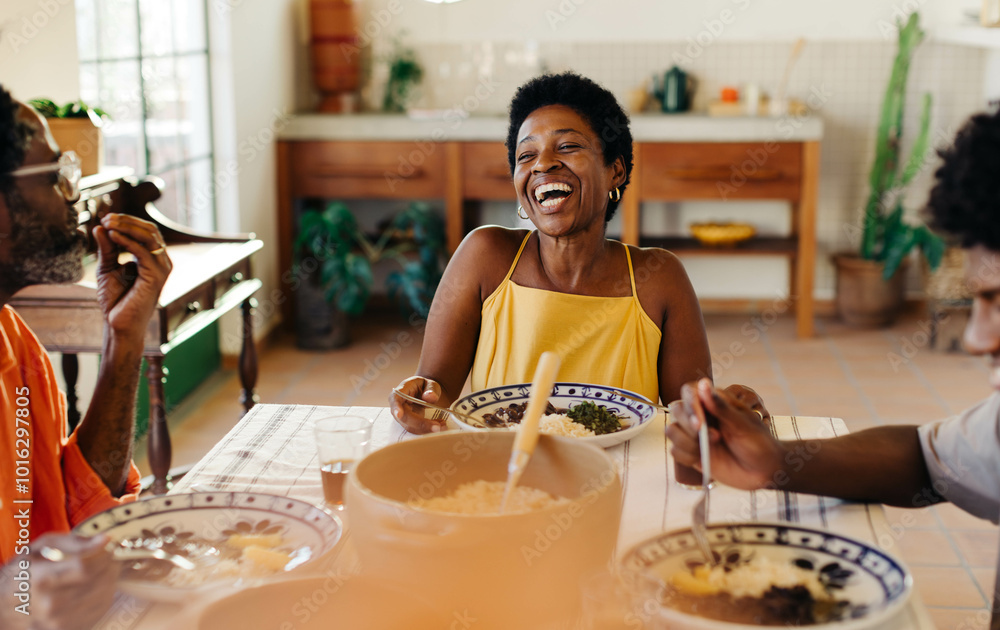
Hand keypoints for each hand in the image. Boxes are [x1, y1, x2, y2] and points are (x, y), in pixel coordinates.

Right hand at [1, 533, 117, 629]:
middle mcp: (51, 605)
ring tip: (105, 568)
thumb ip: (74, 543)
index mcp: (41, 580)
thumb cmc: (23, 573)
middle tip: (110, 554)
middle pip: (98, 582)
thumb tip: (105, 539)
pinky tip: (98, 584)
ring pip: (104, 596)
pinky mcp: (69, 629)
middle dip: (110, 564)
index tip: (108, 544)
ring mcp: (60, 621)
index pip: (85, 567)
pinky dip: (105, 594)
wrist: (4, 607)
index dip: (103, 554)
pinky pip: (100, 610)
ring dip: (111, 578)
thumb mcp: (40, 548)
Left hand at [94, 213, 171, 340]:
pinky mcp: (156, 277)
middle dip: (127, 221)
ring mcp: (161, 269)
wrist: (119, 325)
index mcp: (152, 259)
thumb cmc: (116, 301)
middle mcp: (161, 261)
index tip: (105, 219)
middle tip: (106, 218)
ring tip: (108, 223)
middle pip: (149, 230)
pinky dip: (127, 241)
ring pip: (150, 236)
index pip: (145, 231)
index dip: (126, 221)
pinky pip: (143, 252)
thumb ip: (106, 249)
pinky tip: (112, 235)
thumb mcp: (107, 268)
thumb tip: (100, 227)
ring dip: (128, 227)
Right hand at [389, 376, 446, 433]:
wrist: (425, 393)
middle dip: (421, 423)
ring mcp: (403, 417)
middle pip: (405, 417)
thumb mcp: (430, 383)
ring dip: (427, 429)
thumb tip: (429, 397)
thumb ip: (431, 388)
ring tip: (443, 426)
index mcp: (401, 391)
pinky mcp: (409, 424)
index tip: (399, 414)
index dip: (396, 407)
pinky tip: (440, 426)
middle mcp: (399, 406)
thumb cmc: (425, 386)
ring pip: (411, 427)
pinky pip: (417, 430)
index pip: (395, 399)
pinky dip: (429, 430)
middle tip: (437, 426)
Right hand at [666, 378, 783, 490]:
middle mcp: (702, 416)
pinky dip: (686, 456)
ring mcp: (695, 435)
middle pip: (676, 410)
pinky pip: (675, 451)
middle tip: (714, 436)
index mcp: (715, 403)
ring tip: (710, 447)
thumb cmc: (759, 443)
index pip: (690, 391)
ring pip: (671, 431)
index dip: (690, 403)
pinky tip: (703, 458)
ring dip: (687, 441)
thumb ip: (720, 406)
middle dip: (689, 425)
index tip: (700, 421)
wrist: (764, 472)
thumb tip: (703, 383)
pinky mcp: (692, 453)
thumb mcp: (743, 424)